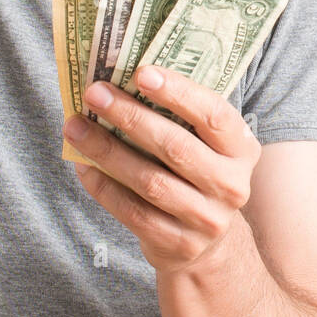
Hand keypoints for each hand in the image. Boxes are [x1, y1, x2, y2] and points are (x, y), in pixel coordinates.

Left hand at [63, 66, 261, 275]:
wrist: (208, 243)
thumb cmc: (197, 174)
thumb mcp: (207, 145)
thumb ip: (181, 118)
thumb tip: (122, 81)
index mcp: (241, 149)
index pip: (214, 114)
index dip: (179, 92)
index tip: (141, 73)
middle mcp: (230, 185)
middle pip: (175, 147)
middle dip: (130, 116)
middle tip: (94, 94)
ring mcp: (205, 219)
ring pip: (150, 181)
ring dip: (107, 151)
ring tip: (75, 127)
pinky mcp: (177, 244)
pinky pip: (133, 212)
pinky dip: (104, 187)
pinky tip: (83, 165)